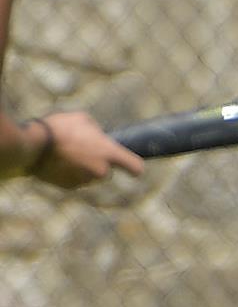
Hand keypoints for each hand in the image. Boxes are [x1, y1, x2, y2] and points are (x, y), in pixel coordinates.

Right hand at [2, 112, 142, 188]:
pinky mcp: (70, 187)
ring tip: (67, 153)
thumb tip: (99, 137)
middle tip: (83, 151)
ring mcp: (85, 180)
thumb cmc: (59, 128)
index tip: (134, 169)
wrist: (32, 146)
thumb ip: (97, 132)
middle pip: (107, 171)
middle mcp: (101, 170)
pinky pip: (75, 180)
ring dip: (83, 168)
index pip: (136, 167)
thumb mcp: (83, 120)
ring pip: (90, 176)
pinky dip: (70, 174)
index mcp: (109, 153)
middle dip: (99, 164)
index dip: (135, 168)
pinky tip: (58, 161)